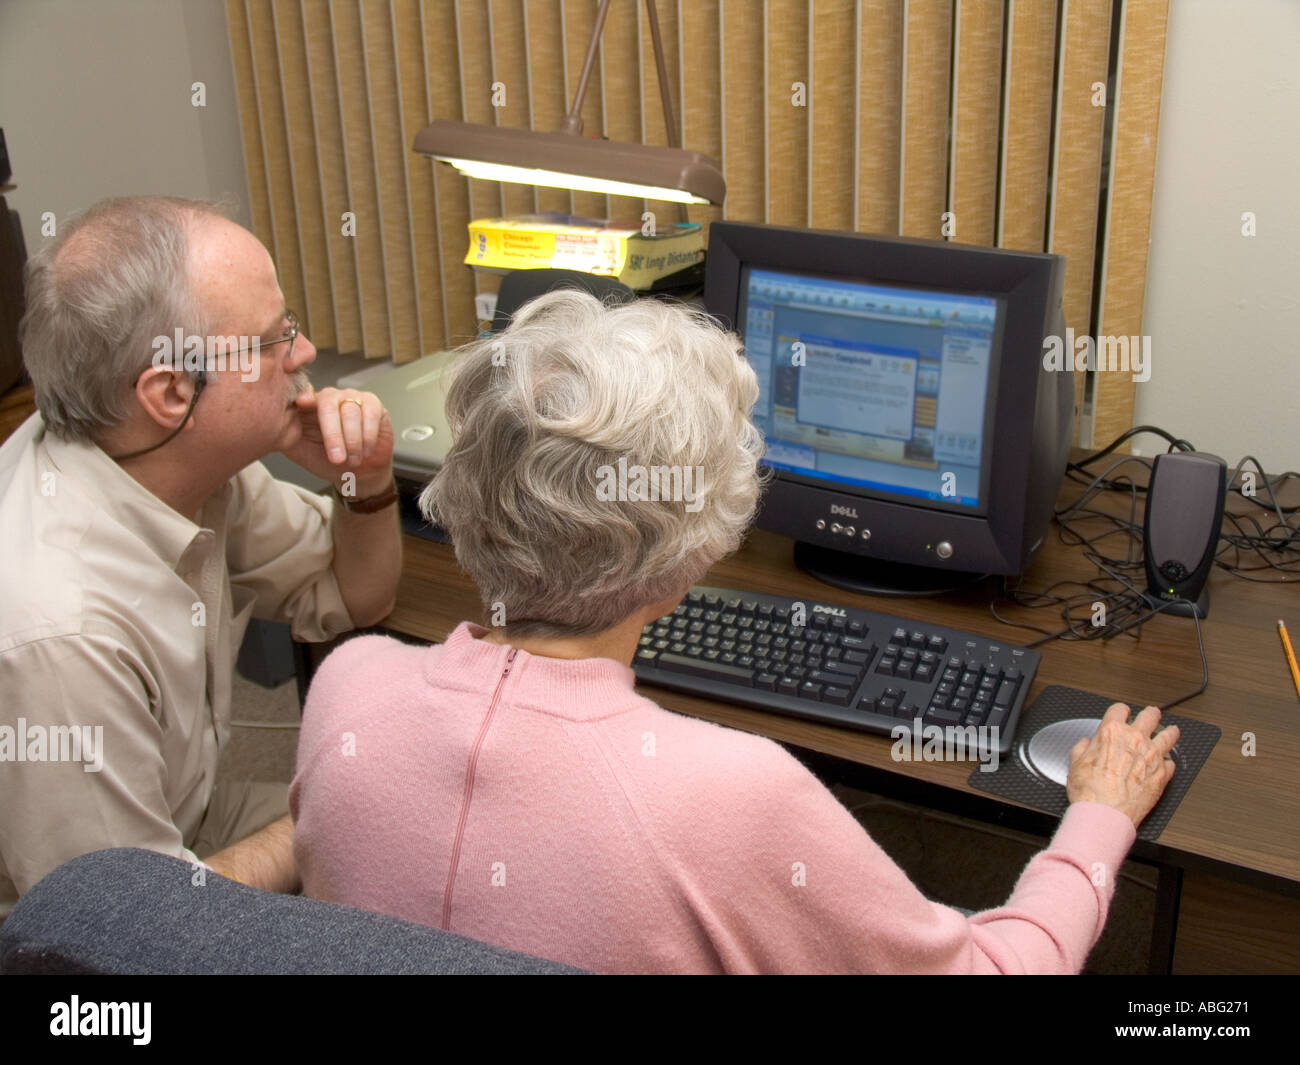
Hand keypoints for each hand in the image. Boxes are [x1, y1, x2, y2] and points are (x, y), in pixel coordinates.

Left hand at [282, 386, 394, 493]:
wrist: (357, 472)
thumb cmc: (327, 461)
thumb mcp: (300, 450)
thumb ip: (285, 434)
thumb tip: (268, 424)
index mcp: (308, 405)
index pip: (303, 393)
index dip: (303, 395)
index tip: (302, 403)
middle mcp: (329, 397)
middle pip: (328, 405)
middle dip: (333, 435)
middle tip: (337, 459)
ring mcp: (352, 398)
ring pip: (350, 412)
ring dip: (352, 441)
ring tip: (352, 460)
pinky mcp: (372, 404)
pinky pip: (370, 414)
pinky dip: (368, 436)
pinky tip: (365, 450)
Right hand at [1066, 703, 1178, 827]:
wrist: (1105, 814)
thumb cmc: (1090, 792)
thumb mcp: (1075, 764)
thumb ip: (1082, 749)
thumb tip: (1085, 745)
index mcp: (1111, 732)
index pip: (1120, 709)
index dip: (1120, 711)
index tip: (1122, 713)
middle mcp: (1135, 739)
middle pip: (1150, 715)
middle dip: (1150, 714)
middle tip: (1151, 715)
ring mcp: (1152, 756)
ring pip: (1169, 735)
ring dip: (1169, 732)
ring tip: (1171, 731)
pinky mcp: (1163, 774)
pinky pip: (1170, 762)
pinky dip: (1167, 762)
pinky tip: (1165, 763)